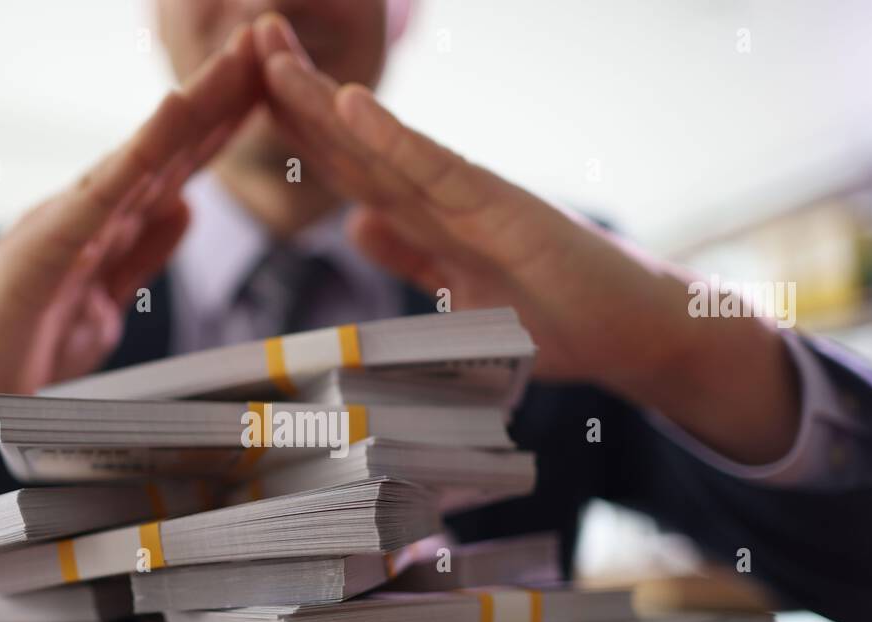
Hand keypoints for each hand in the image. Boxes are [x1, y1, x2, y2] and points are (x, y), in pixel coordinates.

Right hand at [0, 26, 262, 506]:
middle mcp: (86, 211)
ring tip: (238, 59)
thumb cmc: (19, 351)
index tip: (270, 87)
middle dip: (221, 97)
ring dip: (195, 104)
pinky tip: (176, 111)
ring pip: (142, 154)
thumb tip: (184, 207)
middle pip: (166, 147)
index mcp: (104, 226)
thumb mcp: (103, 302)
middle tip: (267, 44)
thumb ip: (140, 254)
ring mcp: (63, 222)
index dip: (222, 127)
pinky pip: (103, 193)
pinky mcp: (44, 246)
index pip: (174, 168)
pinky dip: (141, 151)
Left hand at [254, 13, 799, 465]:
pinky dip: (391, 136)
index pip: (346, 166)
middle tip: (244, 37)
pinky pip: (435, 168)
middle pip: (350, 138)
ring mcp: (467, 197)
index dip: (295, 129)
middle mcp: (438, 195)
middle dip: (293, 92)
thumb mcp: (456, 292)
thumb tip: (357, 224)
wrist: (628, 334)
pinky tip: (348, 103)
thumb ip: (411, 255)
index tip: (243, 95)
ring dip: (320, 95)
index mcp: (424, 217)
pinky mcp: (500, 207)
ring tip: (271, 46)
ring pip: (379, 140)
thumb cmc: (553, 316)